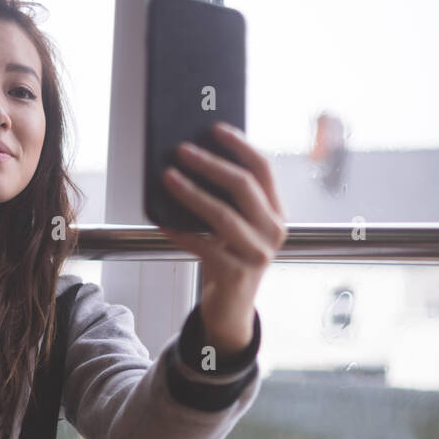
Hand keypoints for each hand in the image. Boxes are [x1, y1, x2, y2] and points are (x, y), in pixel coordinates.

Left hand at [160, 122, 287, 354]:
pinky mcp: (236, 275)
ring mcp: (257, 254)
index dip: (239, 145)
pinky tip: (161, 220)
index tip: (214, 128)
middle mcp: (273, 231)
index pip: (263, 169)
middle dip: (209, 164)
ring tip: (167, 177)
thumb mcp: (235, 227)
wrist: (230, 309)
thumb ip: (227, 200)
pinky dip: (179, 232)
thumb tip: (195, 159)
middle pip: (243, 186)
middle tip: (181, 150)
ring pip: (221, 214)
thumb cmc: (228, 259)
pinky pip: (202, 245)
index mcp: (276, 213)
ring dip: (190, 193)